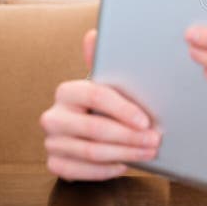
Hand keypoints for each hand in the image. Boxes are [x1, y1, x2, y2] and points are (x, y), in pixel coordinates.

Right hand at [39, 29, 160, 180]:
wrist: (88, 130)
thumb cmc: (105, 104)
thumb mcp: (109, 83)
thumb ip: (104, 61)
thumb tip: (94, 34)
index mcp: (67, 91)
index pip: (95, 96)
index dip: (122, 109)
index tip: (146, 120)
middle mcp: (53, 116)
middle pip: (95, 128)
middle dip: (129, 136)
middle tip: (155, 140)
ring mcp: (51, 142)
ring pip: (91, 151)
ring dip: (125, 154)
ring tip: (149, 152)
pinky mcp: (54, 163)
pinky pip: (81, 171)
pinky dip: (107, 170)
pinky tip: (126, 164)